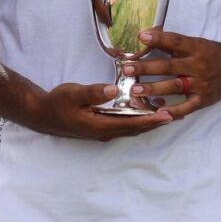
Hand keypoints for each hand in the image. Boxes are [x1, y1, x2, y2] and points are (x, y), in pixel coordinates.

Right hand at [26, 81, 173, 141]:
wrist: (42, 115)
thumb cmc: (57, 103)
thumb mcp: (73, 93)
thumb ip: (93, 92)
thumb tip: (112, 89)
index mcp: (100, 125)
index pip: (131, 123)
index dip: (151, 120)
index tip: (168, 116)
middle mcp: (104, 132)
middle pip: (135, 129)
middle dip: (156, 123)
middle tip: (178, 115)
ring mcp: (102, 131)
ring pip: (131, 128)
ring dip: (148, 122)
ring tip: (168, 114)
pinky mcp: (100, 126)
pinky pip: (124, 125)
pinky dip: (137, 120)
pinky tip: (145, 112)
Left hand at [120, 27, 220, 119]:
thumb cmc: (211, 53)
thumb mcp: (196, 43)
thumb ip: (173, 43)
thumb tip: (146, 38)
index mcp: (196, 48)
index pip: (175, 41)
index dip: (158, 39)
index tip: (141, 36)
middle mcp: (198, 65)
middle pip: (169, 66)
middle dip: (146, 68)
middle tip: (126, 68)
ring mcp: (201, 84)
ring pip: (174, 86)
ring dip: (153, 88)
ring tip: (135, 90)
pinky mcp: (203, 100)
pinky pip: (186, 107)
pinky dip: (173, 111)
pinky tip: (158, 112)